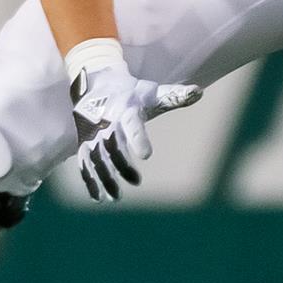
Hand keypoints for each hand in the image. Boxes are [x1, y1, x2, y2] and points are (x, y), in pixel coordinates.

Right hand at [68, 42, 200, 200]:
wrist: (99, 84)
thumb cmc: (133, 93)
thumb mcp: (154, 93)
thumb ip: (175, 96)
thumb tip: (198, 92)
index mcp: (126, 109)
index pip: (133, 125)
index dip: (138, 139)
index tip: (146, 155)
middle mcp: (106, 121)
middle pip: (112, 145)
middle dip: (121, 165)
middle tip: (136, 182)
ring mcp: (92, 132)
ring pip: (97, 157)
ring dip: (105, 177)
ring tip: (116, 197)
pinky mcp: (84, 141)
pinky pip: (85, 162)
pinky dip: (90, 180)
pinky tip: (100, 198)